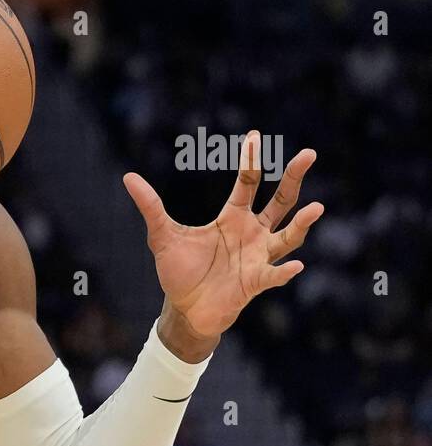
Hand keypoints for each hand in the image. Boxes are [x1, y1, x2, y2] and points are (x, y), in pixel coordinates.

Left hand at [124, 130, 323, 349]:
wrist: (185, 309)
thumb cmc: (180, 271)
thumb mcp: (162, 236)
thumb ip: (151, 207)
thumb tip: (128, 176)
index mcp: (233, 218)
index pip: (248, 183)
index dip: (251, 160)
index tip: (255, 136)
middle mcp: (252, 233)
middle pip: (280, 201)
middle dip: (293, 178)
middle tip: (308, 154)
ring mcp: (258, 257)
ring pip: (288, 237)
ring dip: (302, 224)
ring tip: (316, 207)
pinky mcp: (256, 282)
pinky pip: (274, 275)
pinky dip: (285, 271)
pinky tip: (295, 266)